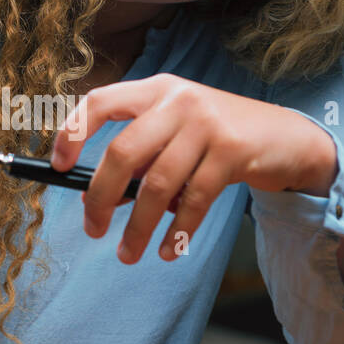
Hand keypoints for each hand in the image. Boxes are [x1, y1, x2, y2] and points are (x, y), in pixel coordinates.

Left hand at [50, 74, 337, 262]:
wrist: (286, 137)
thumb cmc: (219, 137)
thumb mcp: (177, 133)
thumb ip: (142, 156)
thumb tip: (96, 200)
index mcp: (156, 90)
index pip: (101, 102)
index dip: (72, 133)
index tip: (57, 166)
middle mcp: (178, 101)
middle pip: (123, 152)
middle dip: (100, 197)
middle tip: (93, 229)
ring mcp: (206, 124)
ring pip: (158, 184)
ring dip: (137, 226)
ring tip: (128, 253)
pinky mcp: (232, 151)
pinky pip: (193, 201)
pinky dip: (176, 232)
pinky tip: (168, 250)